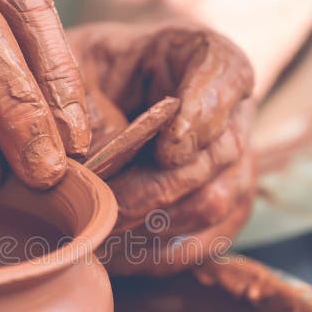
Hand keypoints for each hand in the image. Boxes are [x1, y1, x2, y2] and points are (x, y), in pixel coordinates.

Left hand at [68, 22, 255, 273]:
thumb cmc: (92, 73)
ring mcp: (235, 163)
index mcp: (203, 56)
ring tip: (99, 232)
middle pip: (217, 155)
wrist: (109, 93)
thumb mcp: (76, 67)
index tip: (167, 146)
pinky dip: (157, 255)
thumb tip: (93, 162)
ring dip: (153, 223)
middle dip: (156, 187)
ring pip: (212, 203)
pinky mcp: (224, 210)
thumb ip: (84, 103)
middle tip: (103, 204)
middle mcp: (233, 111)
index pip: (226, 77)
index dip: (203, 114)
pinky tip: (116, 255)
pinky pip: (203, 242)